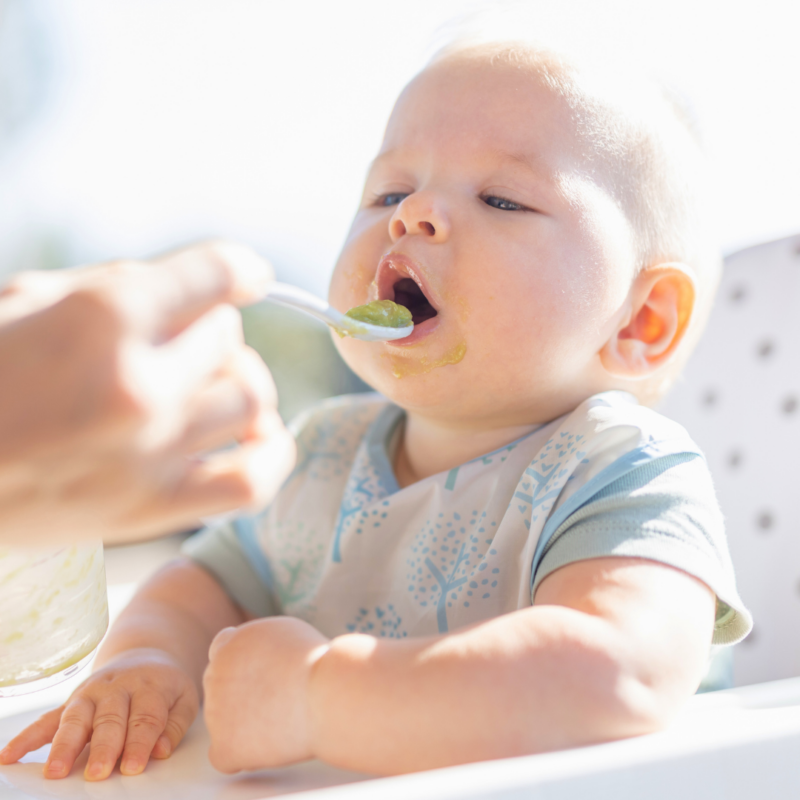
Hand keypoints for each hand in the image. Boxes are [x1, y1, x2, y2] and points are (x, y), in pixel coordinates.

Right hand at [0, 241, 295, 544]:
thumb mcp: (21, 302)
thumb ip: (110, 288)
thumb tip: (194, 292)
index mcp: (100, 318)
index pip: (214, 274)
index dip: (237, 268)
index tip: (246, 273)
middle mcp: (136, 384)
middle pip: (229, 338)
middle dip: (209, 329)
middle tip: (181, 341)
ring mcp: (147, 452)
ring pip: (250, 399)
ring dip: (238, 382)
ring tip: (213, 384)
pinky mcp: (147, 510)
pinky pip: (252, 481)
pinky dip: (270, 454)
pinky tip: (258, 436)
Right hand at [0, 649, 198, 780]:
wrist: (145, 655)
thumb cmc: (166, 686)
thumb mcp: (184, 698)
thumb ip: (175, 725)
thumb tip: (160, 751)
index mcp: (149, 687)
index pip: (145, 718)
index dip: (140, 743)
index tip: (134, 767)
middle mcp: (116, 688)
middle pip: (109, 719)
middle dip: (103, 747)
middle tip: (98, 774)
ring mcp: (90, 694)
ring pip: (75, 718)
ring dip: (64, 745)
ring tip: (54, 772)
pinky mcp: (71, 702)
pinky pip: (46, 719)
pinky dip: (27, 737)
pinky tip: (10, 756)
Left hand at [203, 618, 328, 772]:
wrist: (324, 692)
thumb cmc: (316, 662)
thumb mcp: (283, 632)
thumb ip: (258, 644)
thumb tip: (255, 659)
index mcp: (229, 645)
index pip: (221, 653)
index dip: (242, 666)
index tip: (264, 675)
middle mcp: (214, 675)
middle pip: (221, 690)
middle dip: (244, 695)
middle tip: (279, 699)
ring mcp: (215, 711)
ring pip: (226, 724)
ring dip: (249, 724)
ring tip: (286, 717)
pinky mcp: (225, 745)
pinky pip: (223, 758)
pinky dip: (242, 756)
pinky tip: (267, 745)